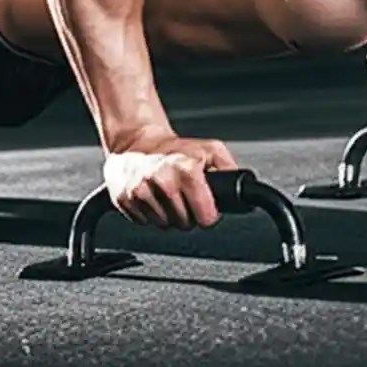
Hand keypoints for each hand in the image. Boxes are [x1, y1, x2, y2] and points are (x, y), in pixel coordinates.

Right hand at [103, 134, 238, 229]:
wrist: (135, 141)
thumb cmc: (174, 148)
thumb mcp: (211, 150)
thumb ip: (230, 170)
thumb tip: (243, 190)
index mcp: (187, 169)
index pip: (206, 218)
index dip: (208, 214)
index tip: (204, 207)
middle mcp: (163, 180)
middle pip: (185, 224)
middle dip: (187, 214)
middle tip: (183, 196)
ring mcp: (141, 190)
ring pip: (164, 226)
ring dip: (168, 215)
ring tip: (166, 195)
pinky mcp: (123, 198)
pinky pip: (144, 222)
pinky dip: (149, 214)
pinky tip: (151, 197)